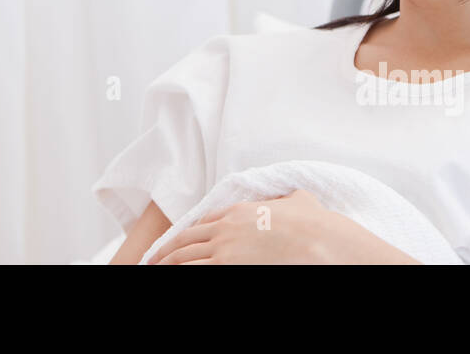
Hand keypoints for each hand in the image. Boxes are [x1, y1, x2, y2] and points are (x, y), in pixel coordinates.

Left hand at [147, 188, 419, 263]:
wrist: (315, 237)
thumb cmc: (312, 222)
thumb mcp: (300, 200)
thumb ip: (292, 198)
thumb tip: (297, 197)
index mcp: (240, 210)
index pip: (206, 220)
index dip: (191, 231)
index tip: (180, 239)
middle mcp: (226, 226)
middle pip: (188, 238)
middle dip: (169, 249)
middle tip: (153, 258)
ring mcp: (225, 246)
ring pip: (185, 255)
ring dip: (168, 263)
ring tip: (153, 268)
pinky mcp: (228, 263)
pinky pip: (196, 268)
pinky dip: (182, 270)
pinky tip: (169, 273)